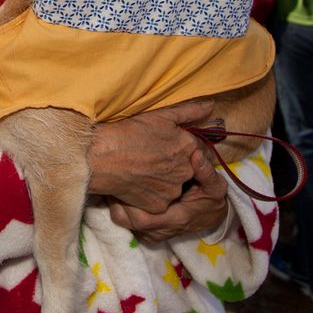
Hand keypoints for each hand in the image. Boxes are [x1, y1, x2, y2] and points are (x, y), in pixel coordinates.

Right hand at [88, 98, 214, 212]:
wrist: (101, 157)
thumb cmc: (129, 132)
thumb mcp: (161, 116)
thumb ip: (189, 111)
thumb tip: (211, 107)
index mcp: (189, 146)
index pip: (196, 151)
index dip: (181, 149)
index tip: (165, 147)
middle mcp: (186, 170)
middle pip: (186, 170)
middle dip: (174, 166)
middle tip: (152, 159)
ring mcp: (173, 190)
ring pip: (174, 187)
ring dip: (164, 181)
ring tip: (143, 171)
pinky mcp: (159, 206)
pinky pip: (160, 202)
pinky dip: (152, 195)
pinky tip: (138, 184)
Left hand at [107, 149, 228, 243]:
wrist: (209, 217)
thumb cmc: (210, 200)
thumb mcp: (215, 186)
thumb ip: (206, 172)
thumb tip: (196, 154)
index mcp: (174, 219)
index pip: (142, 218)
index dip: (127, 202)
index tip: (121, 180)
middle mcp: (158, 231)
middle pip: (126, 220)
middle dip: (116, 199)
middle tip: (113, 175)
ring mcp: (150, 234)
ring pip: (122, 221)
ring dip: (115, 202)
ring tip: (115, 180)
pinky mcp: (144, 232)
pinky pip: (124, 221)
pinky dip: (120, 205)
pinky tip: (122, 188)